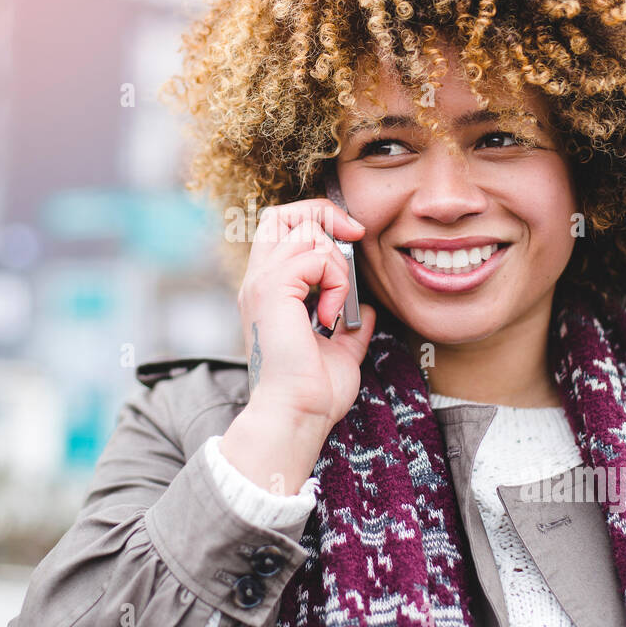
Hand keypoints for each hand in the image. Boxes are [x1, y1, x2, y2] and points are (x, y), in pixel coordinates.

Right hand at [236, 198, 377, 435]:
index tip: (352, 242)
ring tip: (338, 305)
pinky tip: (332, 315)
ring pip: (305, 233)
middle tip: (353, 240)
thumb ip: (350, 326)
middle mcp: (258, 282)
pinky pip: (314, 258)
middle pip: (282, 214)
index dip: (318, 222)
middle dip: (323, 215)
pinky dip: (336, 281)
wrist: (298, 413)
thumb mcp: (340, 350)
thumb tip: (367, 311)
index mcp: (268, 292)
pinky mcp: (273, 290)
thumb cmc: (314, 392)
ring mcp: (261, 284)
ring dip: (337, 264)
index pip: (281, 228)